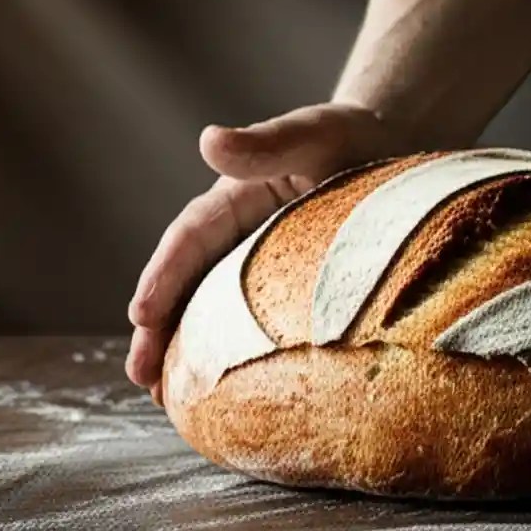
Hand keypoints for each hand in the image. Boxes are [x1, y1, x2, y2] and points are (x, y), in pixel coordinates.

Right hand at [126, 102, 412, 397]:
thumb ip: (267, 142)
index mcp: (232, 198)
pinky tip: (221, 397)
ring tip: (161, 397)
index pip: (189, 238)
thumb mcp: (313, 133)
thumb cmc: (351, 137)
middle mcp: (233, 237)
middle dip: (157, 330)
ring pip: (208, 312)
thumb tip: (208, 140)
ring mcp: (254, 267)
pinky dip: (229, 360)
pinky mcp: (281, 291)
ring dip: (182, 352)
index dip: (163, 276)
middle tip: (138, 373)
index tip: (140, 314)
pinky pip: (248, 326)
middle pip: (186, 285)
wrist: (392, 149)